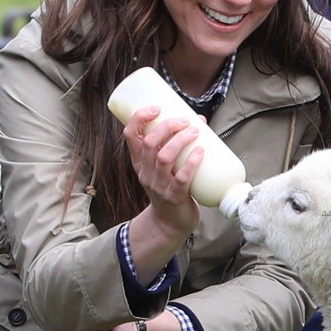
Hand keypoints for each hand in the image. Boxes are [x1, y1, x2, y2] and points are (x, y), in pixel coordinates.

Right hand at [123, 106, 202, 237]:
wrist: (170, 223)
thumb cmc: (170, 188)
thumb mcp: (164, 167)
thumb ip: (177, 145)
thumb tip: (199, 120)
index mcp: (139, 162)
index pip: (130, 135)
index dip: (140, 118)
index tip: (156, 107)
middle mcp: (145, 172)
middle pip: (150, 143)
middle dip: (167, 127)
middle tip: (185, 121)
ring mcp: (158, 185)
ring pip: (164, 158)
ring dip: (180, 141)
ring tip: (195, 131)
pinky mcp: (174, 196)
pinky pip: (181, 177)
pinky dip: (191, 162)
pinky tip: (200, 151)